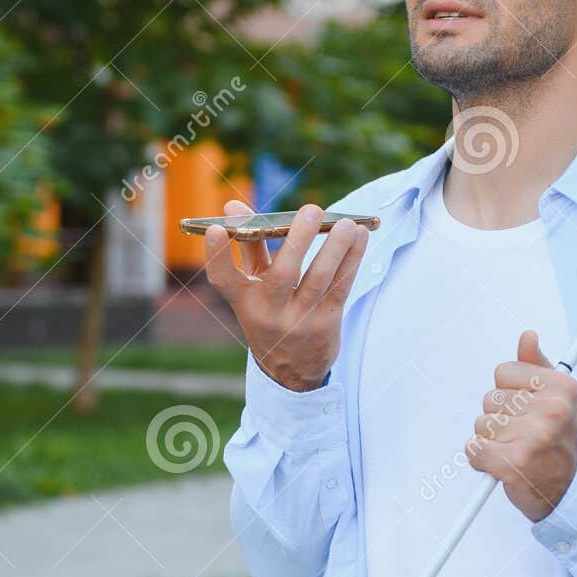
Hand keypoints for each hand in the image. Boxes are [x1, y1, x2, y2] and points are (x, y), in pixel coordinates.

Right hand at [202, 199, 368, 392]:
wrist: (292, 371)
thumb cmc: (269, 314)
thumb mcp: (253, 287)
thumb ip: (248, 245)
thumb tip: (233, 205)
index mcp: (244, 301)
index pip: (223, 278)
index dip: (216, 254)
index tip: (216, 229)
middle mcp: (268, 313)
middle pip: (282, 274)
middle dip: (298, 240)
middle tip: (312, 210)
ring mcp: (299, 321)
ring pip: (319, 279)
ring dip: (335, 248)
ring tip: (347, 224)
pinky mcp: (326, 324)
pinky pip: (341, 287)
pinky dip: (352, 259)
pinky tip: (360, 237)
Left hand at [464, 329, 576, 522]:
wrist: (569, 493)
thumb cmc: (558, 442)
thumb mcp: (557, 399)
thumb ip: (537, 366)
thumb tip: (527, 336)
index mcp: (562, 387)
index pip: (503, 372)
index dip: (510, 393)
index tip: (528, 410)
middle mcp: (552, 409)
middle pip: (490, 399)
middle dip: (499, 419)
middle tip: (524, 436)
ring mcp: (535, 436)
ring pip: (481, 424)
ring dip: (491, 441)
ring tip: (517, 451)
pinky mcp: (515, 462)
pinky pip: (474, 449)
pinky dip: (481, 460)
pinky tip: (502, 466)